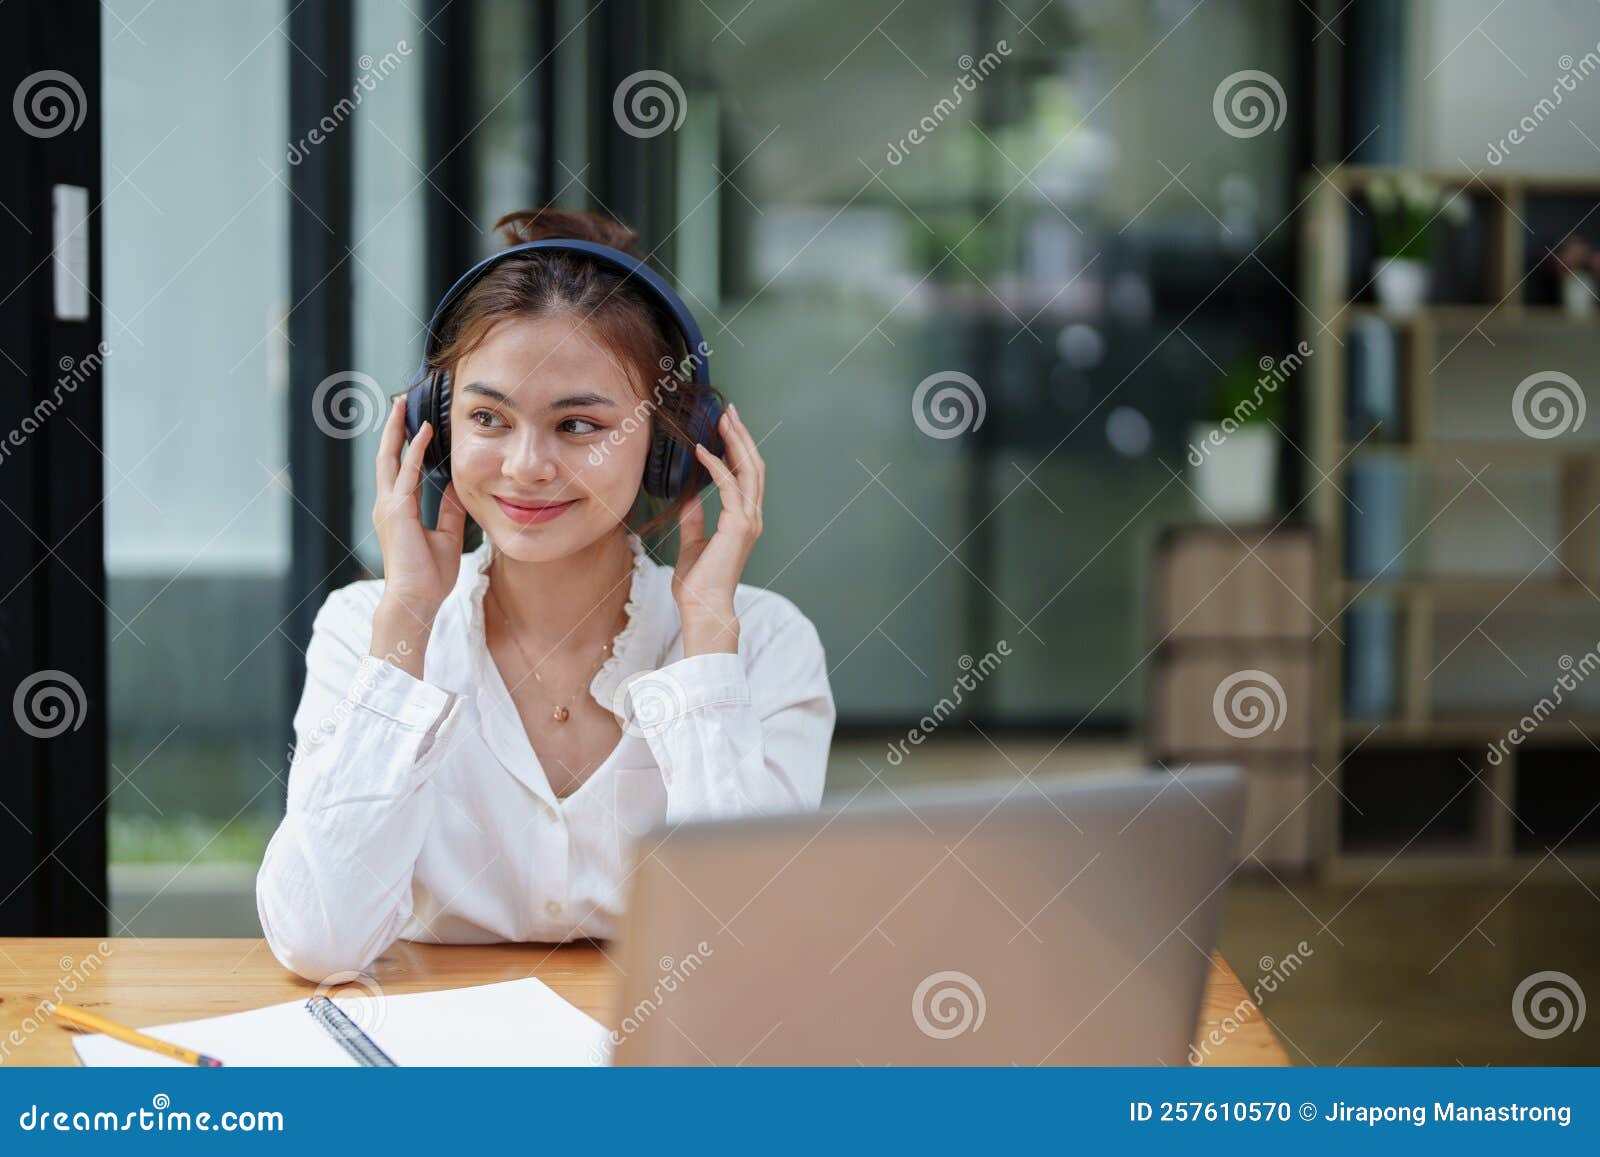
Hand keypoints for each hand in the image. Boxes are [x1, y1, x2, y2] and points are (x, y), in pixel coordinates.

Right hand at [370, 397, 466, 667]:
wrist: (416, 601)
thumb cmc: (430, 576)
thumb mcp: (446, 536)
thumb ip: (449, 510)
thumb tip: (458, 487)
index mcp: (397, 509)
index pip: (400, 467)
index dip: (405, 443)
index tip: (415, 421)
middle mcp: (388, 504)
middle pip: (387, 456)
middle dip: (394, 428)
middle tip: (401, 401)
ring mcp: (389, 507)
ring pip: (390, 458)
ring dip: (398, 430)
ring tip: (404, 404)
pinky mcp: (396, 512)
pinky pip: (406, 475)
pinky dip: (414, 452)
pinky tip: (423, 433)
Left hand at [674, 404, 763, 655]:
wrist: (703, 608)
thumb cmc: (698, 585)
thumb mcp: (692, 544)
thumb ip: (694, 520)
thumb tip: (690, 499)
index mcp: (743, 521)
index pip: (746, 475)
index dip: (738, 448)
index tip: (725, 426)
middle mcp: (751, 517)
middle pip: (753, 466)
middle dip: (741, 436)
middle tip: (728, 411)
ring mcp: (748, 521)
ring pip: (749, 470)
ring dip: (735, 442)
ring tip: (723, 420)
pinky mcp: (739, 526)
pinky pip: (730, 487)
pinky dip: (716, 466)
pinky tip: (702, 452)